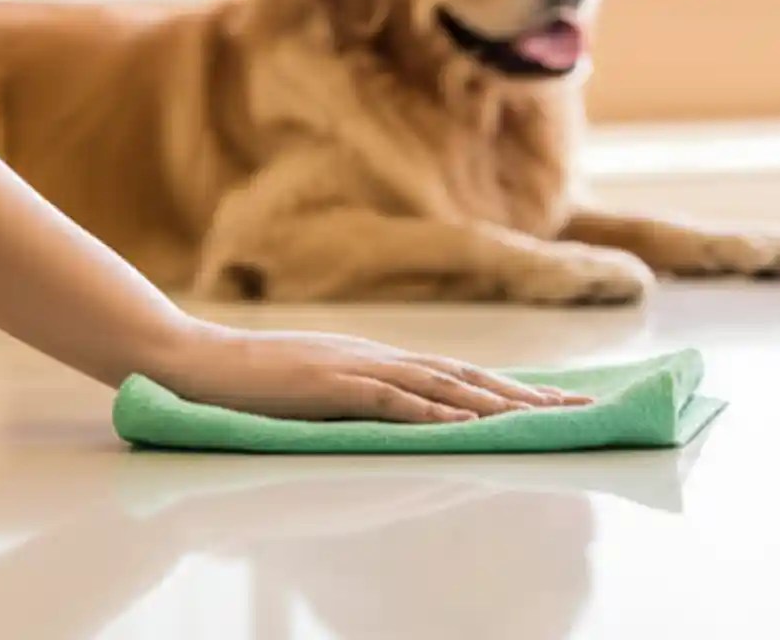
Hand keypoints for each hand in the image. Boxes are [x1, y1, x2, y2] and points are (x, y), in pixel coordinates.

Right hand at [149, 321, 592, 422]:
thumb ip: (370, 391)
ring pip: (442, 384)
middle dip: (528, 394)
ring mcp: (357, 369)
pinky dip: (430, 409)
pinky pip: (389, 398)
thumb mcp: (328, 382)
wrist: (200, 360)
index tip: (559, 402)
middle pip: (470, 377)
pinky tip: (462, 420)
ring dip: (495, 401)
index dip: (514, 389)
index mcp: (385, 359)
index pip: (463, 376)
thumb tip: (412, 408)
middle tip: (579, 407)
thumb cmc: (260, 378)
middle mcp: (383, 359)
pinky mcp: (330, 385)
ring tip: (541, 415)